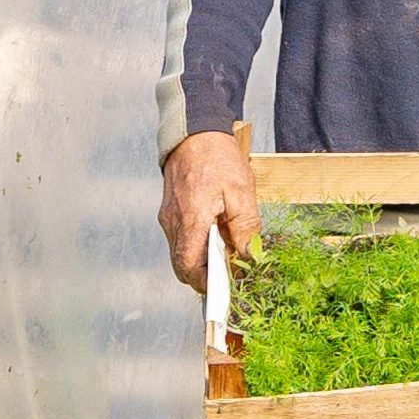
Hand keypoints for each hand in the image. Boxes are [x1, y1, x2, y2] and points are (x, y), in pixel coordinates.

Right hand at [159, 130, 260, 290]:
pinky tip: (218, 234)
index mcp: (190, 220)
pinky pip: (182, 239)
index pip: (189, 268)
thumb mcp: (241, 192)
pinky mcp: (171, 212)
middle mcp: (173, 223)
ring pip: (182, 253)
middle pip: (183, 266)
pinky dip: (198, 245)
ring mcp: (169, 218)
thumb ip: (245, 228)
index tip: (228, 286)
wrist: (195, 132)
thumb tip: (249, 257)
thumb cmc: (217, 158)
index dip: (207, 284)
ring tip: (229, 249)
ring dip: (203, 260)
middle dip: (206, 275)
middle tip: (232, 271)